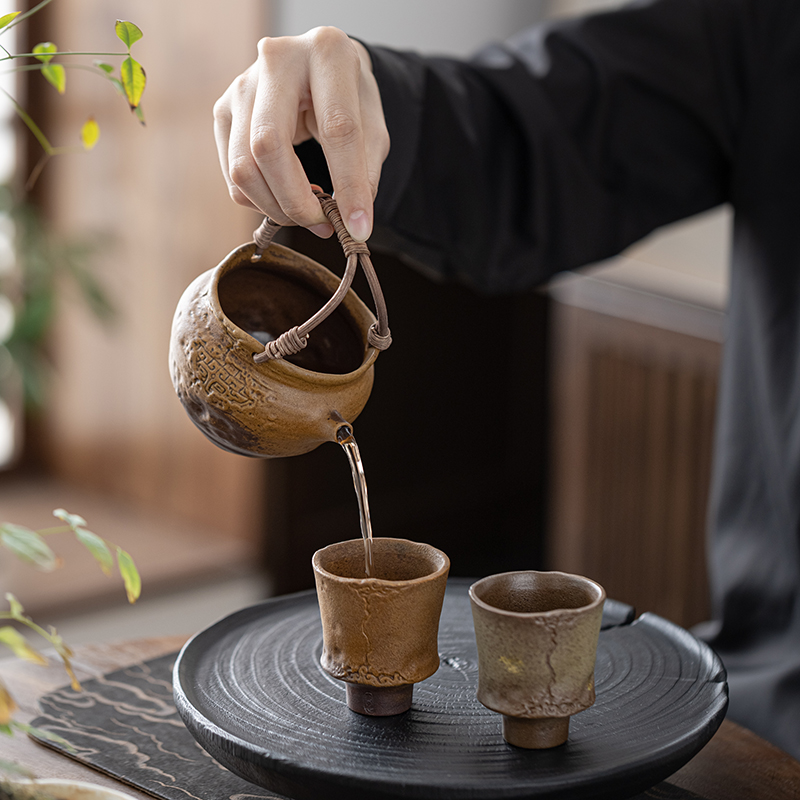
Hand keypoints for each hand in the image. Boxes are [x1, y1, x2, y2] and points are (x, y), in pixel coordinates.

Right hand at [213, 26, 389, 241]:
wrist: (320, 71)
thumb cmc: (350, 99)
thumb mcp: (374, 126)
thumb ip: (368, 171)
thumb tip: (351, 223)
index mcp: (327, 52)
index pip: (337, 129)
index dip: (349, 185)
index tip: (358, 228)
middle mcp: (277, 60)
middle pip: (269, 147)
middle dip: (297, 201)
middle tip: (323, 225)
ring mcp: (241, 85)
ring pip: (243, 167)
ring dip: (277, 207)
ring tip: (308, 215)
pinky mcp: (223, 112)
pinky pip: (234, 176)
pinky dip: (261, 202)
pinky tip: (286, 199)